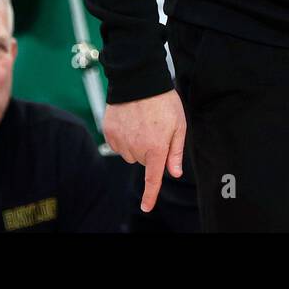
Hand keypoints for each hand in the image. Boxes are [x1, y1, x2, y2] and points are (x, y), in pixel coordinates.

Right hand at [103, 90, 186, 211]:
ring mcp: (120, 141)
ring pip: (129, 153)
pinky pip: (117, 144)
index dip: (150, 195)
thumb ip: (175, 152)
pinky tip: (129, 121)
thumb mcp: (179, 125)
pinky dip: (123, 137)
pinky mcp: (109, 132)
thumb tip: (174, 173)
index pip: (153, 178)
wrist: (139, 80)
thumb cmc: (163, 100)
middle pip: (143, 161)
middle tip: (155, 128)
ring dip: (135, 144)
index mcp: (156, 148)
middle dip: (150, 150)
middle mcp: (136, 148)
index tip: (146, 207)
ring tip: (141, 122)